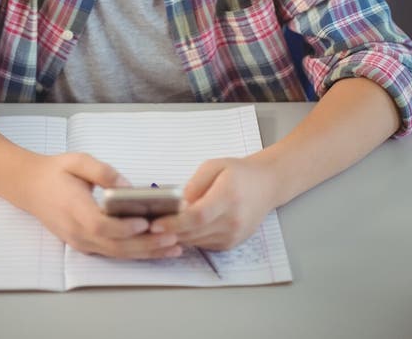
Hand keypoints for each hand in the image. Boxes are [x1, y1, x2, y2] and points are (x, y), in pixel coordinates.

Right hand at [20, 152, 182, 259]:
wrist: (30, 187)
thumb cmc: (56, 172)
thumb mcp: (78, 161)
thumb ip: (103, 172)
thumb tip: (127, 186)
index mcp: (74, 208)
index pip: (100, 225)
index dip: (124, 227)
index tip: (145, 222)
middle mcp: (77, 232)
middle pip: (114, 246)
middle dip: (145, 245)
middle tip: (173, 239)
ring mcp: (80, 242)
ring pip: (116, 253)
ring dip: (145, 253)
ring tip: (173, 248)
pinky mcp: (85, 244)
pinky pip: (112, 252)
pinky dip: (134, 252)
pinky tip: (155, 248)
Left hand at [150, 153, 275, 250]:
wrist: (266, 185)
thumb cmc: (238, 172)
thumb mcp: (214, 167)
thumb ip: (193, 185)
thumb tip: (176, 204)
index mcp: (228, 196)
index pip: (197, 216)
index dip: (174, 223)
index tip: (155, 223)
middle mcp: (232, 220)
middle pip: (194, 232)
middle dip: (168, 231)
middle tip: (145, 226)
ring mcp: (233, 235)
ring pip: (196, 241)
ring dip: (176, 237)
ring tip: (157, 227)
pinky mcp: (231, 244)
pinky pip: (203, 244)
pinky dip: (189, 238)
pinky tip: (178, 229)